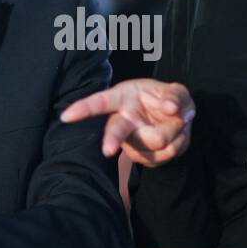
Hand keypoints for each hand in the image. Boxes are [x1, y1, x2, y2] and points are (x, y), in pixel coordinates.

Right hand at [59, 79, 194, 166]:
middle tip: (108, 151)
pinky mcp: (144, 157)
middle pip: (115, 131)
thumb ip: (175, 95)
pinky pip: (166, 154)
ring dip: (175, 131)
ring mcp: (132, 141)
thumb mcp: (176, 91)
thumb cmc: (168, 100)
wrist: (179, 122)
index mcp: (123, 98)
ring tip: (177, 121)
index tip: (66, 116)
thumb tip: (170, 107)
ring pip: (155, 140)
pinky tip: (176, 136)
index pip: (100, 102)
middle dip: (112, 140)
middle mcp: (123, 121)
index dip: (83, 108)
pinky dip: (180, 143)